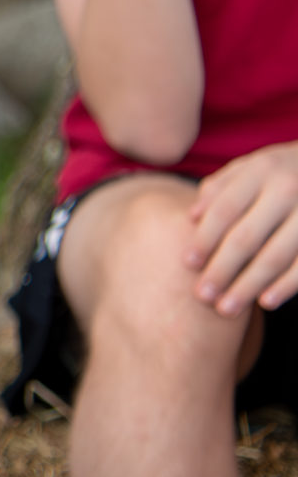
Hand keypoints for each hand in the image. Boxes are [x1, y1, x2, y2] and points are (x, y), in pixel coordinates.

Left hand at [186, 143, 297, 314]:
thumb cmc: (279, 172)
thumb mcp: (250, 168)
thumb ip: (219, 188)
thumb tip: (191, 218)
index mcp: (261, 171)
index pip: (225, 210)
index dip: (205, 238)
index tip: (188, 264)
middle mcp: (287, 189)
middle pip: (246, 237)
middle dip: (221, 269)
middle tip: (202, 296)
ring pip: (276, 255)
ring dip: (249, 285)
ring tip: (226, 308)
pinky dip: (286, 285)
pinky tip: (265, 302)